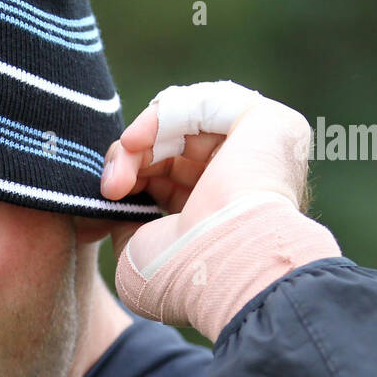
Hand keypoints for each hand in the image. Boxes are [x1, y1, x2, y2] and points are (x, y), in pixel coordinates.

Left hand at [102, 82, 310, 269]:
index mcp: (222, 214)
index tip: (108, 195)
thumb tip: (117, 199)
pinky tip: (137, 142)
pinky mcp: (267, 122)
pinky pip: (202, 102)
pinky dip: (161, 116)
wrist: (225, 265)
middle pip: (173, 146)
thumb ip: (128, 221)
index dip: (133, 177)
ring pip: (183, 123)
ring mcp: (259, 150)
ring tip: (122, 163)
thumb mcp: (139, 252)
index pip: (170, 176)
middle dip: (132, 159)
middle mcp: (244, 180)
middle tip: (110, 185)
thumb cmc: (184, 274)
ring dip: (141, 141)